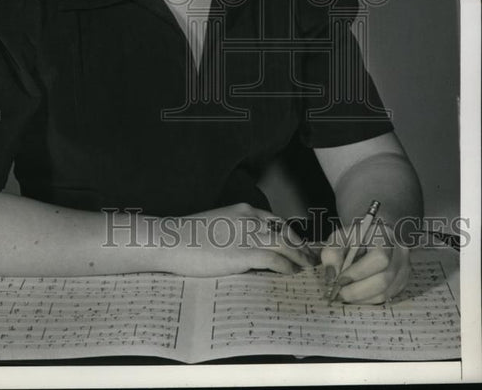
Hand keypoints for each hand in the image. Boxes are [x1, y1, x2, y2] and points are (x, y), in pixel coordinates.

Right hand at [156, 202, 316, 277]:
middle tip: (311, 257)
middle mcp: (250, 219)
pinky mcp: (246, 253)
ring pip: (286, 245)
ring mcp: (249, 235)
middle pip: (286, 232)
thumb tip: (244, 248)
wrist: (173, 239)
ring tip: (307, 269)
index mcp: (243, 210)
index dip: (289, 234)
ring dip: (299, 258)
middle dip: (301, 246)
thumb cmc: (187, 237)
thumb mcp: (216, 226)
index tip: (297, 244)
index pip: (275, 221)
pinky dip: (287, 267)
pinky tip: (291, 274)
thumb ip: (234, 232)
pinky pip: (276, 260)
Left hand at [321, 223, 410, 303]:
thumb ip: (332, 253)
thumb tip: (331, 276)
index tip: (340, 280)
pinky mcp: (402, 281)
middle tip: (340, 293)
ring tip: (346, 294)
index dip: (359, 272)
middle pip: (383, 280)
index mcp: (385, 236)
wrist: (372, 234)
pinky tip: (356, 295)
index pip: (378, 258)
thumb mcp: (340, 237)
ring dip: (362, 298)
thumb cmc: (355, 236)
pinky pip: (386, 297)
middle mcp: (400, 253)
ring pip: (385, 292)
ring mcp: (404, 268)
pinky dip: (369, 299)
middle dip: (358, 290)